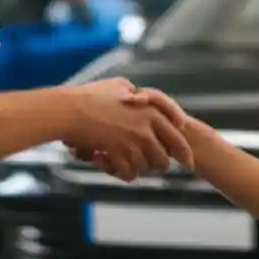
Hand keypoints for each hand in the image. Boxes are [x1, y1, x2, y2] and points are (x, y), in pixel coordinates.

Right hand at [63, 78, 194, 180]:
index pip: (177, 137)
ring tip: (128, 163)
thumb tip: (139, 93)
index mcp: (151, 112)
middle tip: (156, 168)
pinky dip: (122, 173)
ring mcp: (131, 144)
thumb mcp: (119, 85)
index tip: (188, 163)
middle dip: (160, 165)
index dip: (185, 153)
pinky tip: (113, 166)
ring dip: (138, 168)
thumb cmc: (91, 96)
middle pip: (164, 158)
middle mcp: (145, 129)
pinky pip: (128, 173)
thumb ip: (134, 91)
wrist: (70, 111)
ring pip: (145, 168)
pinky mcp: (117, 155)